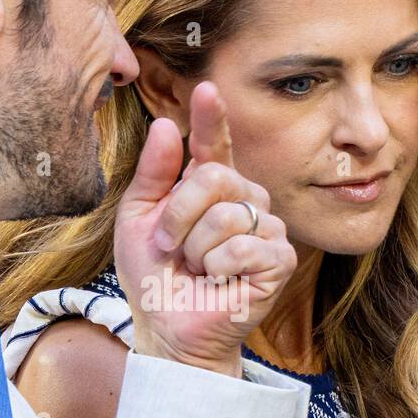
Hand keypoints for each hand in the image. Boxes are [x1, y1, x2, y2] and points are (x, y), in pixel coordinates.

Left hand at [114, 81, 295, 376]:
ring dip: (197, 248)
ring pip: (226, 214)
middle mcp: (243, 200)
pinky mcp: (279, 259)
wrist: (167, 327)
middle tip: (173, 248)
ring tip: (198, 269)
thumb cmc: (155, 277)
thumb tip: (163, 126)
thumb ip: (151, 174)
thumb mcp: (137, 220)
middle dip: (179, 216)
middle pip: (214, 177)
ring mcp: (266, 229)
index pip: (214, 145)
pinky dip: (218, 266)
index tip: (207, 89)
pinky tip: (220, 281)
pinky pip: (243, 245)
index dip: (212, 118)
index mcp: (210, 188)